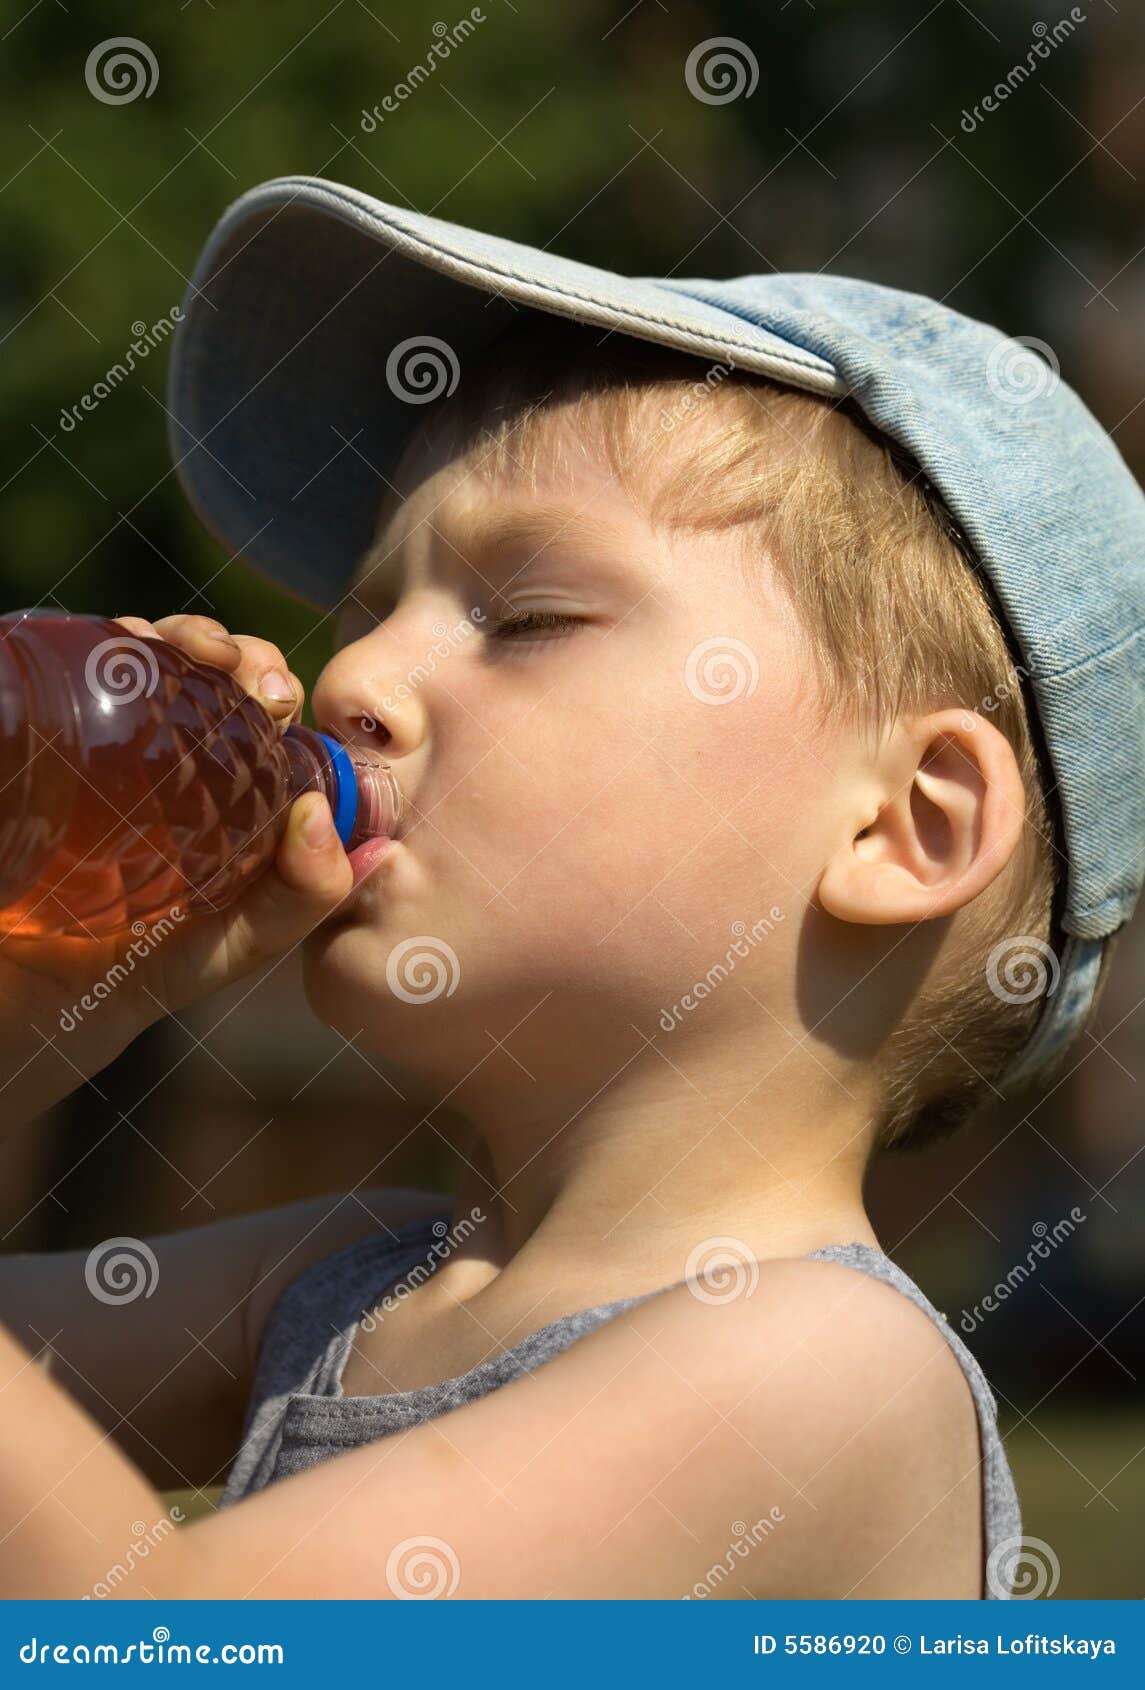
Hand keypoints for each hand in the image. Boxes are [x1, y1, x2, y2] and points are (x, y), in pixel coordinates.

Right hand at [0, 615, 352, 1129]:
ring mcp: (100, 736)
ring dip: (160, 634)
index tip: (276, 693)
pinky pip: (68, 668)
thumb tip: (344, 828)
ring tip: (167, 647)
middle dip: (223, 645)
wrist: (37, 998)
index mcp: (223, 776)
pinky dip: (90, 643)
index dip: (269, 677)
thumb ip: (303, 896)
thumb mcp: (241, 938)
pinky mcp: (41, 736)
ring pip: (134, 653)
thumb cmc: (152, 967)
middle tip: (232, 669)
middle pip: (199, 663)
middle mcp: (164, 744)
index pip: (254, 699)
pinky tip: (108, 649)